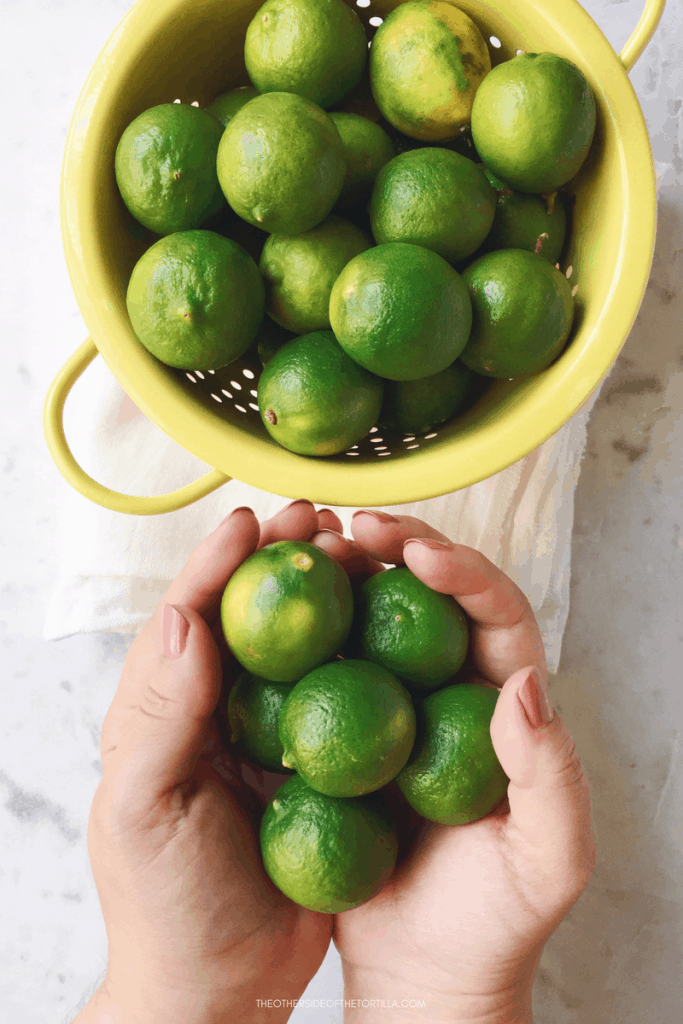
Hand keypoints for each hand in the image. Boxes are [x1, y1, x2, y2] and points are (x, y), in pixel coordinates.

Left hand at [77, 500, 342, 1023]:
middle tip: (320, 519)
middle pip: (249, 616)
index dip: (217, 564)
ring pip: (299, 646)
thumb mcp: (143, 812)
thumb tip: (182, 618)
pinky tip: (396, 627)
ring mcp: (268, 735)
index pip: (188, 617)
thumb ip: (160, 716)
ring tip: (362, 552)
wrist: (222, 987)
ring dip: (329, 596)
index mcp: (163, 711)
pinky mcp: (315, 765)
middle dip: (280, 560)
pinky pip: (341, 696)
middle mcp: (215, 710)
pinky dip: (364, 654)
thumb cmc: (165, 906)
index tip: (254, 520)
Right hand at [314, 512, 595, 1023]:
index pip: (493, 611)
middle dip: (395, 547)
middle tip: (350, 527)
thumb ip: (551, 776)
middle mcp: (449, 690)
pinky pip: (321, 671)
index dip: (460, 570)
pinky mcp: (344, 732)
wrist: (425, 972)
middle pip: (427, 596)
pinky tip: (267, 622)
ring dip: (342, 578)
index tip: (415, 552)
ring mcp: (393, 708)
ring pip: (370, 621)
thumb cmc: (497, 921)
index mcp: (504, 701)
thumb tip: (521, 686)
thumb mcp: (548, 859)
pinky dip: (298, 638)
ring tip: (305, 548)